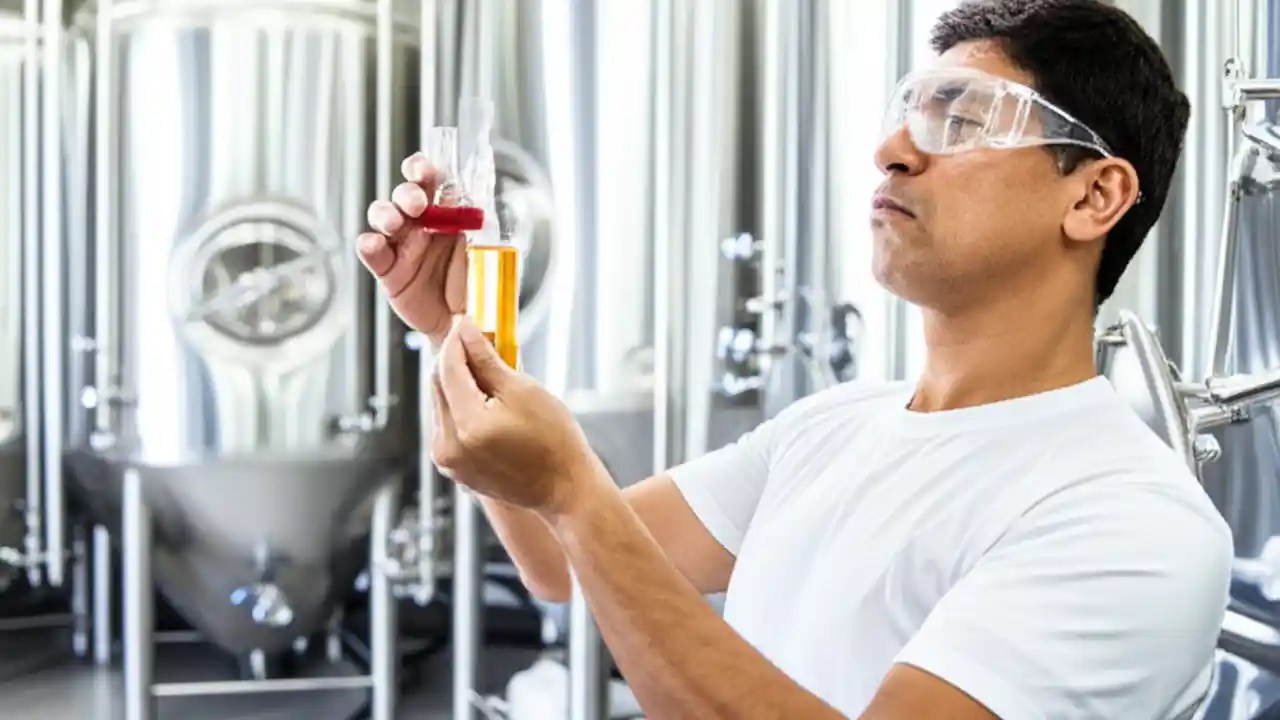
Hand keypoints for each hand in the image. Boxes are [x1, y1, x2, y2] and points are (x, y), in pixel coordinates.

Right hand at [356, 152, 466, 346]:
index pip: (429, 180)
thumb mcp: (484, 251)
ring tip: (395, 223)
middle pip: (404, 194)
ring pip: (382, 215)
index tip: (424, 171)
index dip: (421, 169)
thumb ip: (478, 228)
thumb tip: (476, 204)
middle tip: (417, 204)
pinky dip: (369, 244)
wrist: (465, 322)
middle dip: (407, 193)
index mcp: (444, 212)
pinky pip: (370, 250)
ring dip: (385, 213)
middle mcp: (420, 223)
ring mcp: (401, 244)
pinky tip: (375, 245)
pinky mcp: (387, 269)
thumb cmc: (474, 282)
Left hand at [432, 316, 607, 516]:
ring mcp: (448, 460)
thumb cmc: (555, 441)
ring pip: (441, 403)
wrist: (565, 489)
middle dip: (455, 359)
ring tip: (486, 370)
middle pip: (439, 385)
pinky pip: (446, 424)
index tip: (464, 320)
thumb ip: (487, 359)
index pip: (449, 368)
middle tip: (476, 338)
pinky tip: (483, 397)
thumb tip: (466, 331)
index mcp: (468, 426)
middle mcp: (449, 446)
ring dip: (457, 381)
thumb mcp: (523, 390)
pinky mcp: (452, 467)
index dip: (456, 340)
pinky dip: (460, 405)